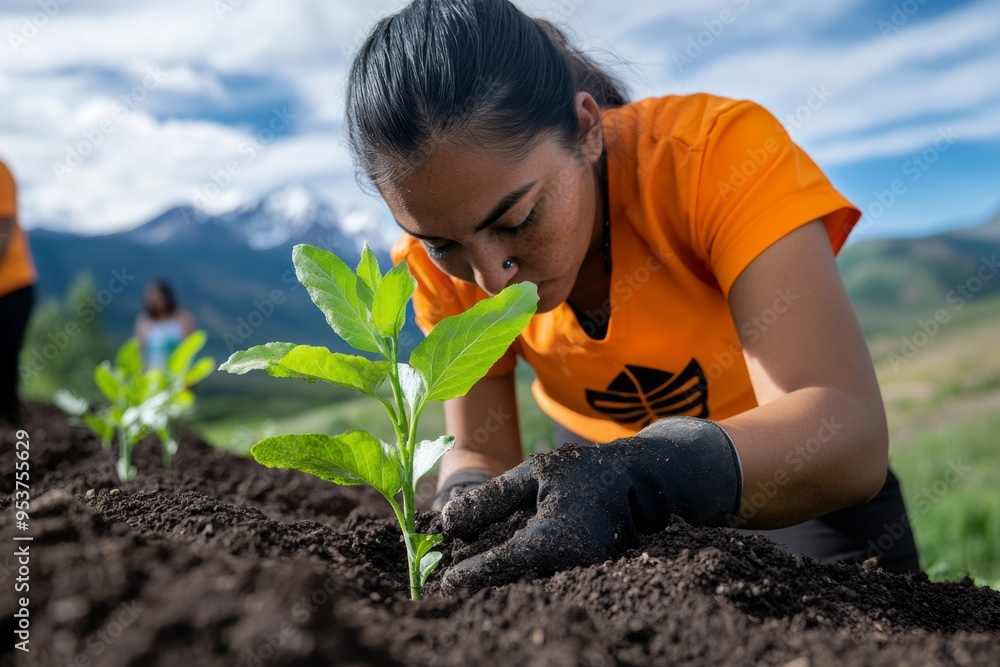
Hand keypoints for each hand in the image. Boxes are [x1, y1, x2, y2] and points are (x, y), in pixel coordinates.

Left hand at [440, 416, 742, 592]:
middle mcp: (573, 564)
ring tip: (465, 583)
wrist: (640, 480)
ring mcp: (584, 575)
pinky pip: (547, 583)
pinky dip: (520, 580)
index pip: (506, 564)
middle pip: (516, 585)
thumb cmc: (583, 471)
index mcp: (557, 536)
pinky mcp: (588, 578)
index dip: (474, 574)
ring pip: (531, 588)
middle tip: (446, 586)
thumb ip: (491, 498)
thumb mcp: (534, 473)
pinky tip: (496, 575)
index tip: (446, 581)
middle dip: (482, 586)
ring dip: (499, 585)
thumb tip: (447, 522)